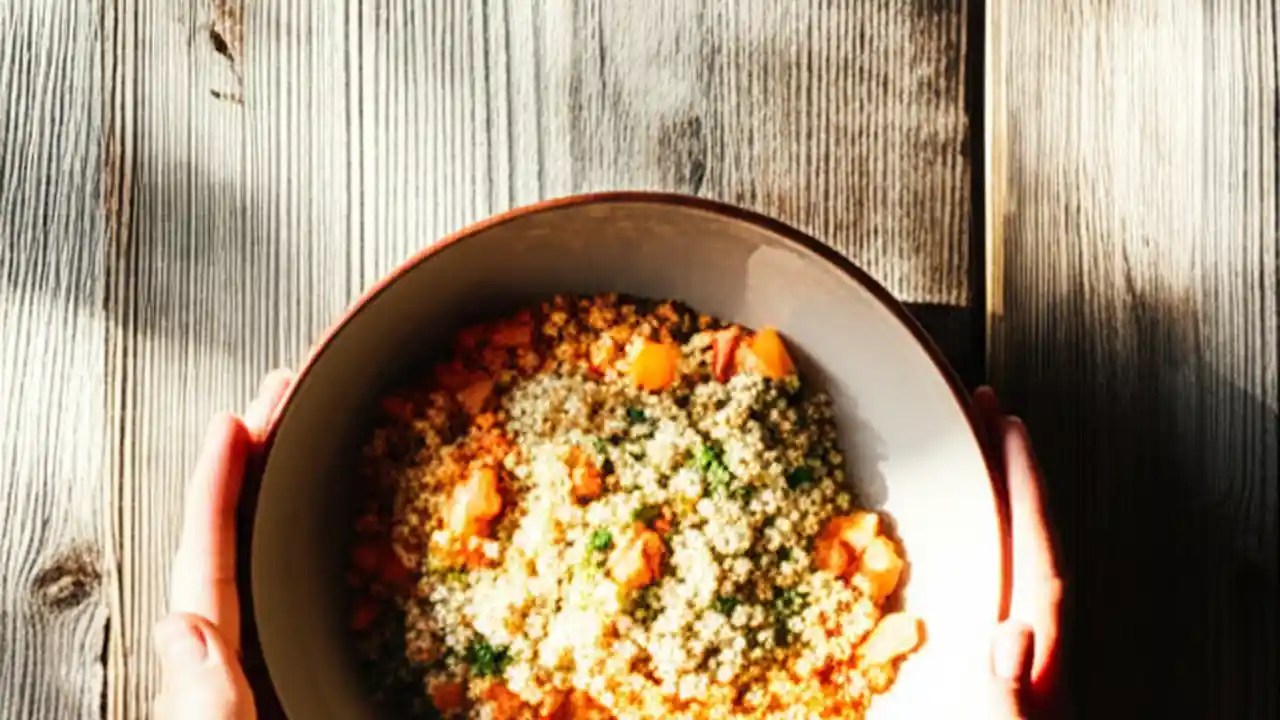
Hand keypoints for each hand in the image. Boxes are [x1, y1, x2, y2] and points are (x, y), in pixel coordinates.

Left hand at [153, 370, 292, 719]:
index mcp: (210, 663)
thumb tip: (185, 628)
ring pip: (251, 554)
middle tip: (275, 396)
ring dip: (268, 489)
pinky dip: (285, 541)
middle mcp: (224, 651)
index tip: (234, 421)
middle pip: (228, 534)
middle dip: (251, 458)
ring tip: (289, 437)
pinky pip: (273, 586)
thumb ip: (208, 701)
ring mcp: (250, 660)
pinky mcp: (281, 675)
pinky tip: (303, 531)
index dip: (219, 481)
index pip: (207, 553)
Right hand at [975, 387, 1062, 718]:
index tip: (1008, 424)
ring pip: (1002, 559)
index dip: (1023, 486)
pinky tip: (938, 542)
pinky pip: (977, 591)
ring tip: (962, 453)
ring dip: (985, 500)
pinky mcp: (978, 671)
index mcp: (1039, 656)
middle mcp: (1028, 645)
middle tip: (981, 406)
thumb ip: (1014, 704)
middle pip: (1023, 537)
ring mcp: (1006, 656)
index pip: (1037, 553)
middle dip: (1005, 469)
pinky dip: (965, 551)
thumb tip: (1011, 636)